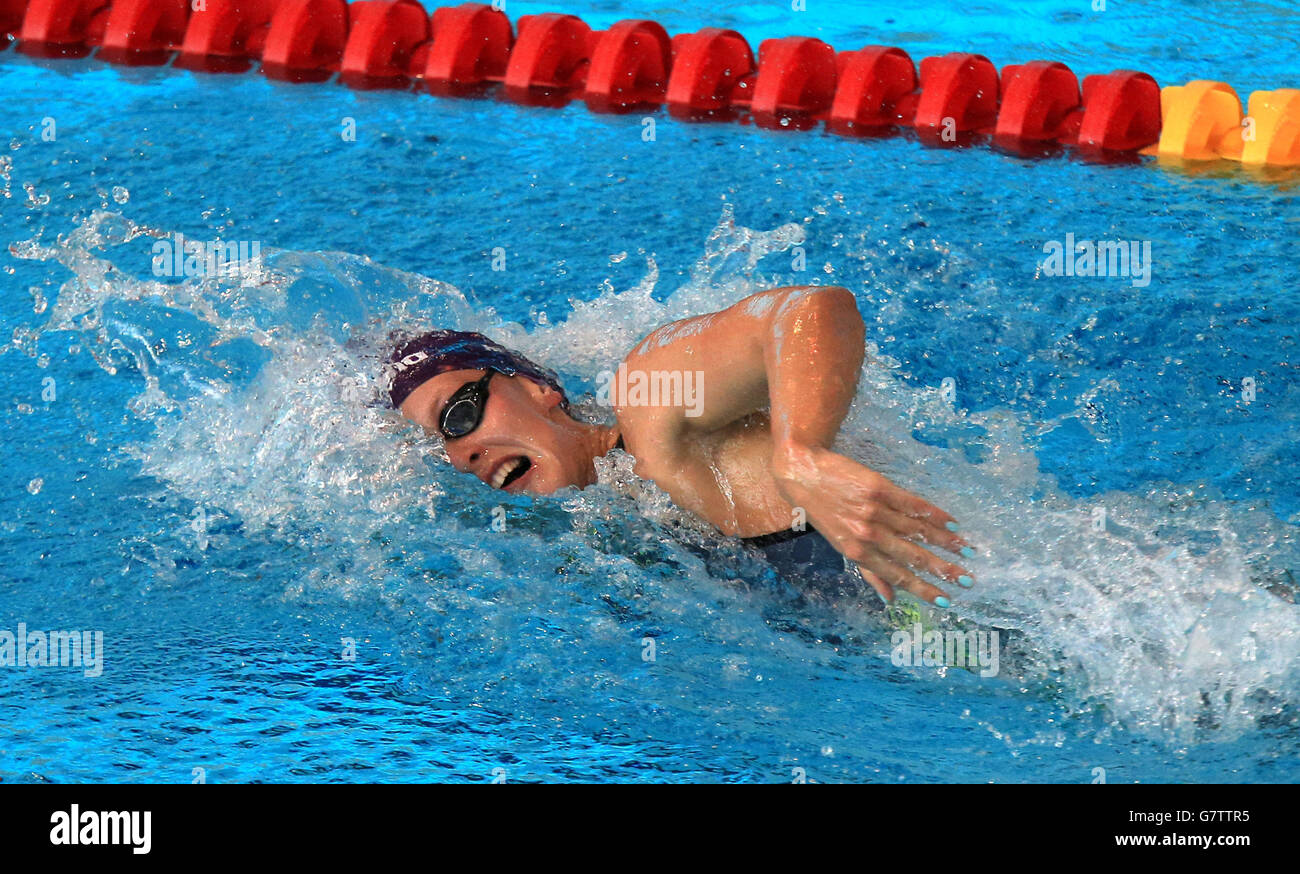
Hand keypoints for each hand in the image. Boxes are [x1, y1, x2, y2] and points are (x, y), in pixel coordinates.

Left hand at [772, 443, 973, 605]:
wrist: (803, 472)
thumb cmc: (821, 511)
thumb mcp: (840, 544)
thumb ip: (868, 570)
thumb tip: (890, 598)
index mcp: (857, 552)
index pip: (898, 575)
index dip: (923, 589)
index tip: (946, 600)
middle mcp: (867, 534)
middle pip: (913, 555)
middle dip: (943, 570)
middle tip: (968, 579)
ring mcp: (874, 511)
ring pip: (918, 530)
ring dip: (946, 542)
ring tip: (967, 550)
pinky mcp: (880, 488)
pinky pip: (914, 504)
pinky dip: (936, 514)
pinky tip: (953, 523)